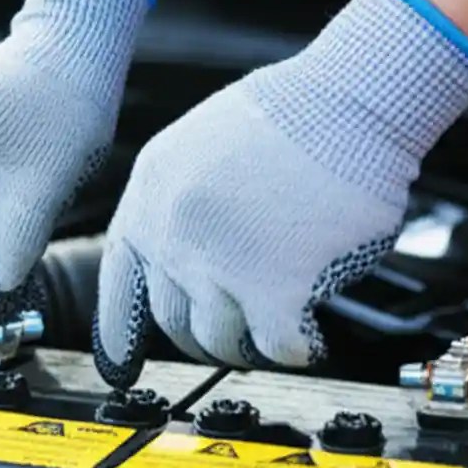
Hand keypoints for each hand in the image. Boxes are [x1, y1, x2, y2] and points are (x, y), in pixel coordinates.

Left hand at [93, 0, 467, 386]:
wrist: (349, 102)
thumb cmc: (291, 115)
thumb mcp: (197, 146)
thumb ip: (176, 204)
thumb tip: (174, 261)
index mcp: (150, 196)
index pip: (118, 283)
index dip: (120, 332)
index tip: (123, 366)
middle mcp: (173, 233)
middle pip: (173, 323)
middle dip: (206, 336)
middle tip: (239, 332)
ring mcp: (219, 264)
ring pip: (221, 343)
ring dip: (252, 345)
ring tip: (279, 329)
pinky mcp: (273, 287)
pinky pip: (276, 347)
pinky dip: (297, 349)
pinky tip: (310, 337)